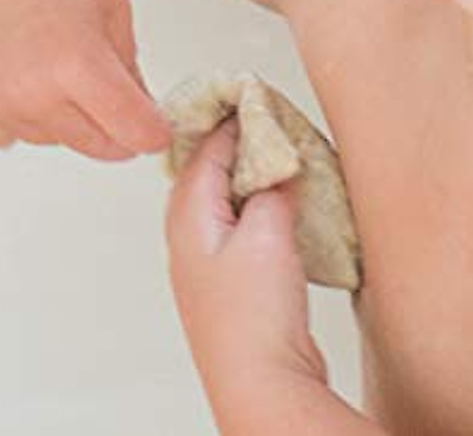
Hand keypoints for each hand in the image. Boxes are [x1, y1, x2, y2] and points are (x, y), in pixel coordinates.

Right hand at [0, 0, 171, 160]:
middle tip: (122, 102)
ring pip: (55, 141)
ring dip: (71, 120)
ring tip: (64, 66)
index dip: (153, 133)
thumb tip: (143, 120)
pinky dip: (28, 115)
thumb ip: (133, 73)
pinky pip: (12, 134)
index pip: (132, 131)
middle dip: (118, 131)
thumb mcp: (116, 12)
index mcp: (77, 65)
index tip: (160, 130)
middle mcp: (31, 92)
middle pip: (96, 146)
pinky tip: (31, 73)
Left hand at [164, 115, 328, 412]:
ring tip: (281, 155)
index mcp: (187, 219)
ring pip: (225, 200)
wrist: (260, 381)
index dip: (228, 116)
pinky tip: (286, 207)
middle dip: (235, 142)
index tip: (250, 92)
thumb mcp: (268, 230)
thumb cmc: (255, 316)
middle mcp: (189, 240)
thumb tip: (276, 162)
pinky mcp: (233, 285)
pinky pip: (242, 225)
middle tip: (264, 115)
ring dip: (251, 175)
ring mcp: (208, 265)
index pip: (202, 149)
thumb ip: (271, 186)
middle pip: (207, 173)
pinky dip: (261, 205)